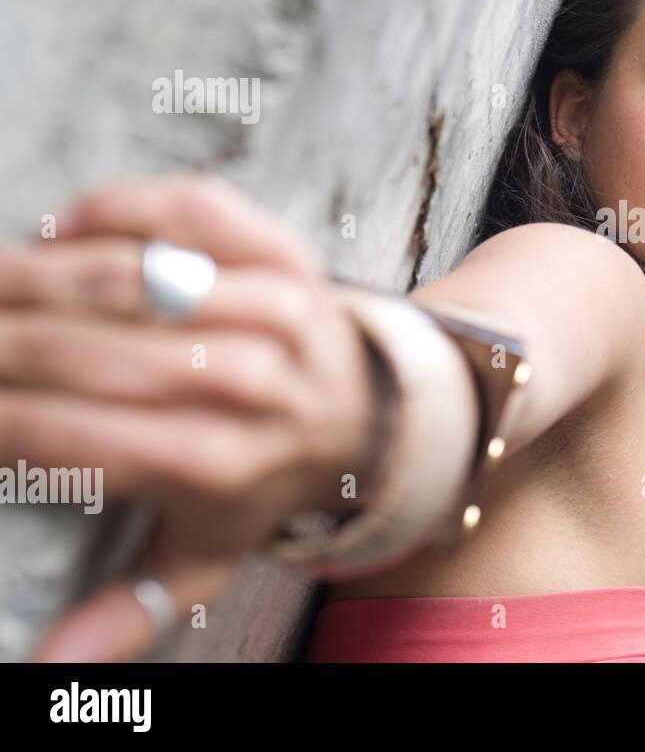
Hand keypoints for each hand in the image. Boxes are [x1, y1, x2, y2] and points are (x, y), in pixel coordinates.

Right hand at [0, 172, 381, 661]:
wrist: (377, 408)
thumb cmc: (270, 476)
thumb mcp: (211, 551)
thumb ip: (131, 603)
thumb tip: (48, 670)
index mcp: (216, 462)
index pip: (64, 438)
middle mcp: (247, 380)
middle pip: (82, 352)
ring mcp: (271, 306)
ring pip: (123, 277)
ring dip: (34, 276)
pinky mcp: (284, 251)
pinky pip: (187, 210)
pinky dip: (119, 208)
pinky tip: (67, 228)